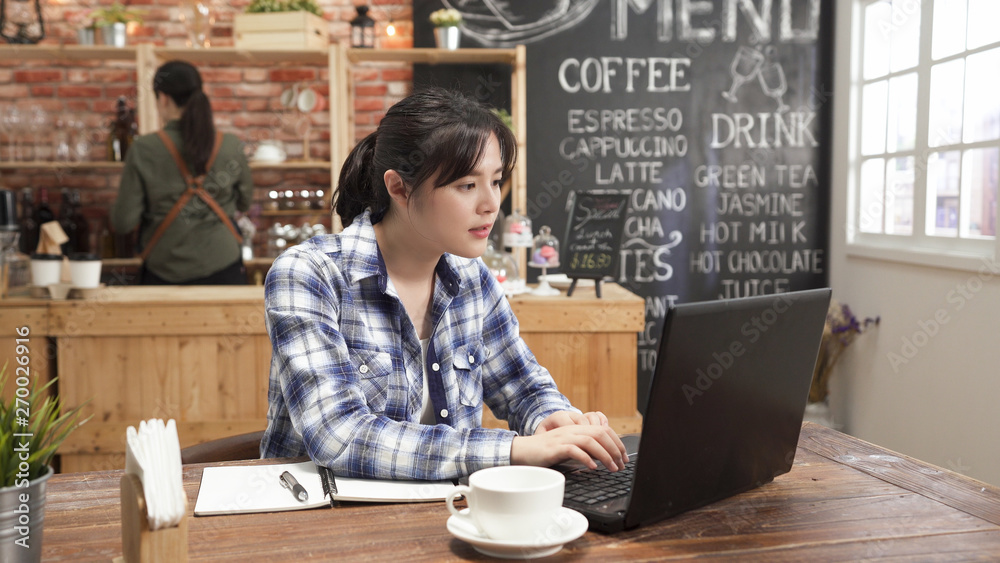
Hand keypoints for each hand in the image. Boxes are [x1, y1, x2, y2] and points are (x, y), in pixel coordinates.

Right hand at [510, 411, 627, 470]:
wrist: (522, 451)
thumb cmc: (545, 452)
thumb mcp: (568, 447)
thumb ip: (583, 449)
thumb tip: (601, 458)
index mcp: (576, 428)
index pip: (603, 430)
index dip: (617, 442)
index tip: (624, 457)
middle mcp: (571, 430)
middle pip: (600, 434)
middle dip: (615, 449)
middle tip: (622, 464)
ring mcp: (563, 437)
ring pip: (590, 441)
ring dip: (605, 455)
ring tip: (612, 467)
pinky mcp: (555, 448)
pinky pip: (574, 450)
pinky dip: (586, 458)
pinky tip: (593, 467)